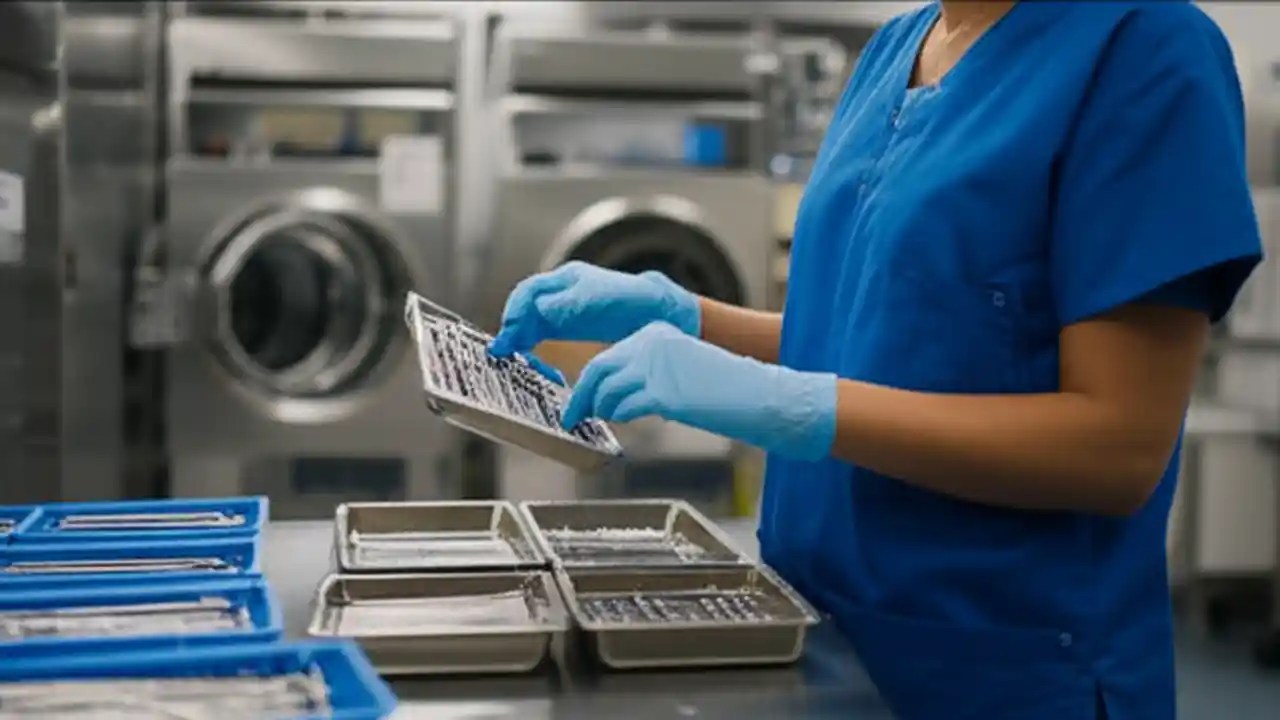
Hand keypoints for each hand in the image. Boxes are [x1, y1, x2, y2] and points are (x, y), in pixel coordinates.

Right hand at [488, 262, 700, 357]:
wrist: (654, 311)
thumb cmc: (631, 300)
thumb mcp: (599, 300)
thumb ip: (570, 303)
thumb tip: (542, 309)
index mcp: (567, 278)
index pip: (530, 291)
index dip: (516, 310)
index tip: (509, 331)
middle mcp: (559, 292)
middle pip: (524, 307)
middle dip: (511, 327)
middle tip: (502, 350)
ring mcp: (561, 308)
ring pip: (529, 321)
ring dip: (517, 338)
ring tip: (508, 356)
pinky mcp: (566, 325)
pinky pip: (540, 333)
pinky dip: (530, 344)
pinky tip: (526, 357)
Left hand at [562, 322, 837, 460]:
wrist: (762, 396)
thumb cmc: (727, 390)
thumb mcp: (681, 370)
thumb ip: (649, 375)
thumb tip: (618, 396)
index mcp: (656, 333)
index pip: (609, 356)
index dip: (590, 381)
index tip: (579, 398)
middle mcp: (652, 343)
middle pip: (598, 370)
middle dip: (581, 396)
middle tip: (572, 417)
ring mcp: (656, 366)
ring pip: (606, 390)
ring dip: (600, 410)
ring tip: (601, 422)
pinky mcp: (663, 391)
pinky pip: (624, 407)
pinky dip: (619, 416)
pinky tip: (624, 421)